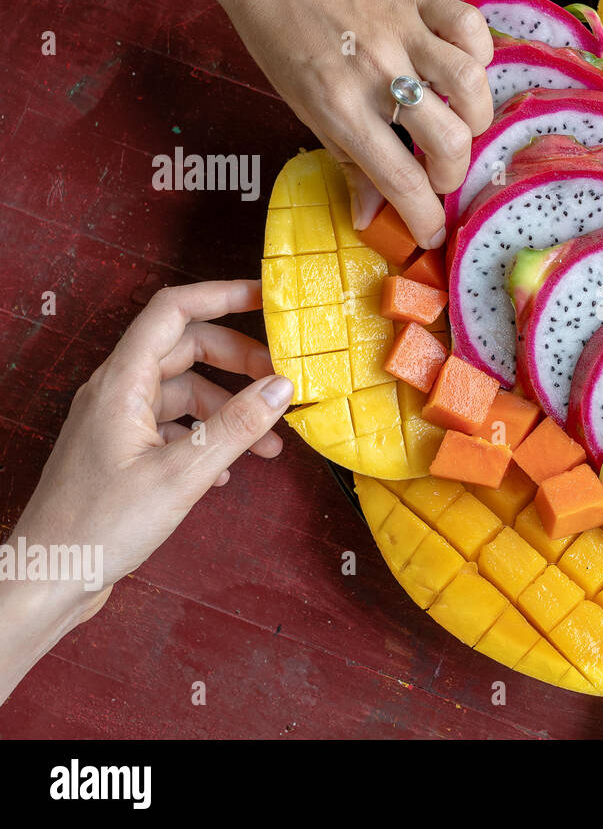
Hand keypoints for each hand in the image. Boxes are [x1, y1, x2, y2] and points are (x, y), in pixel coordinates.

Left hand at [3, 282, 291, 637]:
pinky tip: (228, 469)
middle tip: (282, 384)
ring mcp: (117, 421)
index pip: (174, 311)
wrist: (48, 578)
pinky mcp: (122, 450)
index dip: (222, 295)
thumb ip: (235, 426)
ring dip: (230, 408)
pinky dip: (207, 436)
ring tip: (268, 441)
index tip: (267, 298)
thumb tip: (282, 387)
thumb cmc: (99, 528)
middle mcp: (116, 392)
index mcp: (121, 383)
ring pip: (185, 391)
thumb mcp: (181, 475)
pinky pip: (174, 424)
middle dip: (239, 361)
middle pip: (186, 349)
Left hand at [216, 0, 493, 248]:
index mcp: (342, 108)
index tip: (431, 231)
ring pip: (470, 84)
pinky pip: (471, 26)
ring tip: (459, 122)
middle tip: (439, 173)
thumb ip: (346, 163)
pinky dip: (479, 51)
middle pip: (450, 140)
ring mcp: (402, 30)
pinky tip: (461, 64)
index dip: (425, 217)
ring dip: (475, 117)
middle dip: (454, 173)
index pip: (402, 179)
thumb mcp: (304, 108)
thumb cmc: (281, 36)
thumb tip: (370, 218)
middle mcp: (376, 72)